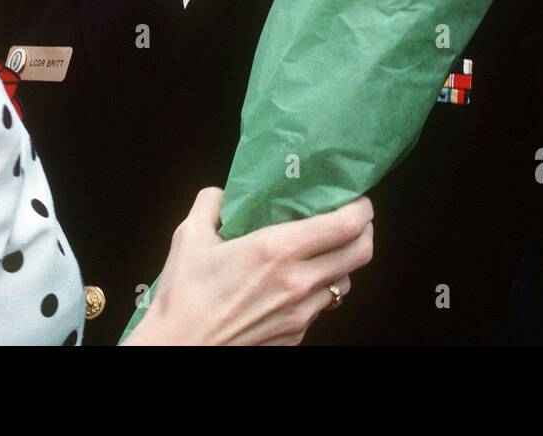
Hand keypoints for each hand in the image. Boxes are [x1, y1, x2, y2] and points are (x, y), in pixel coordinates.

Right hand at [125, 188, 373, 345]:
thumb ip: (211, 204)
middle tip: (352, 220)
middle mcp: (297, 282)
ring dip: (342, 263)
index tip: (356, 199)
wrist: (178, 349)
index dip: (361, 208)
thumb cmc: (182, 298)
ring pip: (345, 282)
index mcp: (277, 250)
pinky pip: (320, 307)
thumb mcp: (189, 237)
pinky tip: (297, 282)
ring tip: (325, 252)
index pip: (346, 225)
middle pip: (361, 252)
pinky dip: (318, 290)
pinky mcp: (295, 336)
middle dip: (364, 231)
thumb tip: (223, 193)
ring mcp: (300, 313)